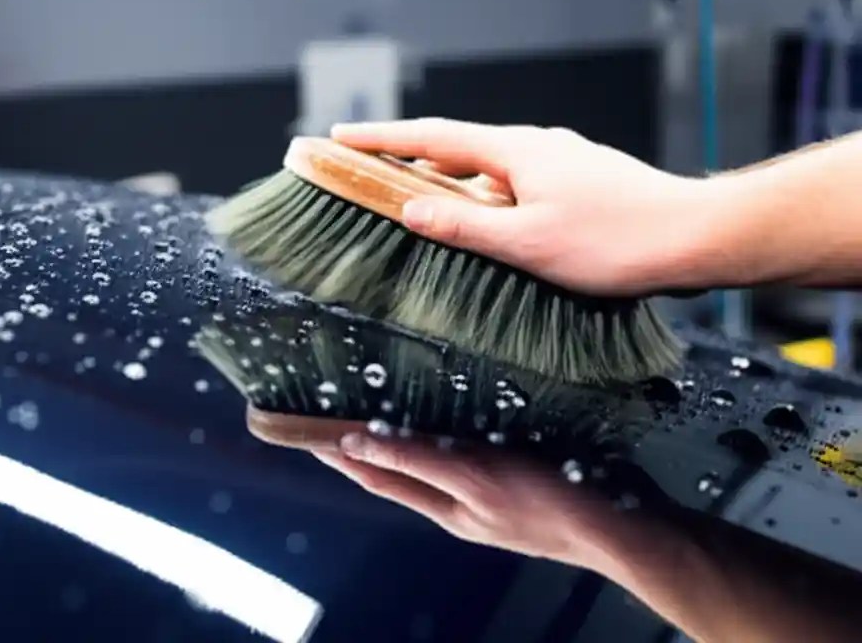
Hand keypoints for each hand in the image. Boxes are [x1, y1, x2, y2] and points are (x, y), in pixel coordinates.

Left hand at [315, 432, 623, 567]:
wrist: (624, 530)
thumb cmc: (546, 505)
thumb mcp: (473, 479)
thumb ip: (415, 460)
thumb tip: (354, 444)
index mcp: (444, 507)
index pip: (376, 478)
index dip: (341, 454)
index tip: (307, 428)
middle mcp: (460, 502)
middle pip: (401, 470)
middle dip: (367, 443)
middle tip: (337, 406)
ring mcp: (490, 494)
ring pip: (435, 459)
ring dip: (407, 434)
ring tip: (383, 401)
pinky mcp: (519, 480)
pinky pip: (470, 451)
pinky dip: (449, 431)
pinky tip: (457, 411)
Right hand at [331, 118, 713, 295]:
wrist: (695, 239)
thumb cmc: (618, 242)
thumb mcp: (528, 242)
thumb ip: (466, 225)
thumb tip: (413, 209)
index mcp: (518, 152)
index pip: (433, 138)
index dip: (383, 139)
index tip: (342, 136)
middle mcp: (538, 147)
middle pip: (457, 148)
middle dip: (409, 159)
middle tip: (368, 171)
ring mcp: (561, 162)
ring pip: (488, 168)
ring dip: (449, 182)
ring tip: (417, 204)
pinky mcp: (579, 183)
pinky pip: (514, 182)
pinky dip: (484, 196)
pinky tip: (486, 225)